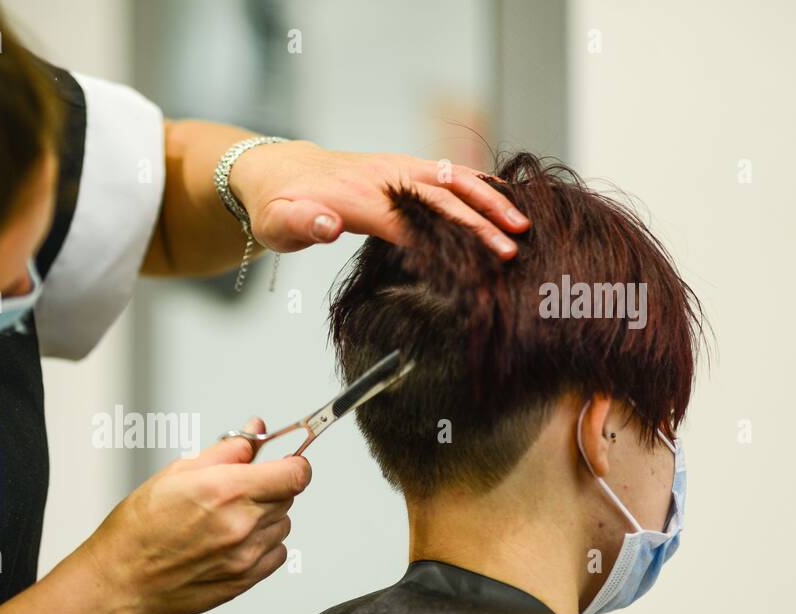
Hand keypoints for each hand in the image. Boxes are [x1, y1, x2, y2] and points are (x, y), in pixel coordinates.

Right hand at [80, 418, 309, 613]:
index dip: (294, 464)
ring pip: (282, 525)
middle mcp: (241, 524)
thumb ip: (226, 451)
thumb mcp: (177, 473)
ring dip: (266, 516)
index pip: (295, 473)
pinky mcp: (245, 580)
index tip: (285, 463)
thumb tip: (254, 433)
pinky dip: (263, 545)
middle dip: (269, 487)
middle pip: (288, 496)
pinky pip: (276, 554)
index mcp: (225, 490)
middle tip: (237, 490)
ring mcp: (246, 555)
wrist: (124, 578)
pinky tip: (233, 541)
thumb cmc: (139, 528)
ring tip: (228, 518)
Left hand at [228, 141, 529, 258]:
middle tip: (511, 250)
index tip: (476, 260)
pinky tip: (505, 198)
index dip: (445, 239)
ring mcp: (397, 168)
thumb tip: (325, 226)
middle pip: (441, 199)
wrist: (279, 172)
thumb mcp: (278, 223)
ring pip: (452, 179)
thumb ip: (300, 225)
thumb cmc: (278, 206)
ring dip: (488, 200)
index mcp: (358, 198)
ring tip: (522, 224)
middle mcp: (384, 177)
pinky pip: (447, 172)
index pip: (411, 220)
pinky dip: (478, 183)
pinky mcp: (403, 167)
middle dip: (479, 224)